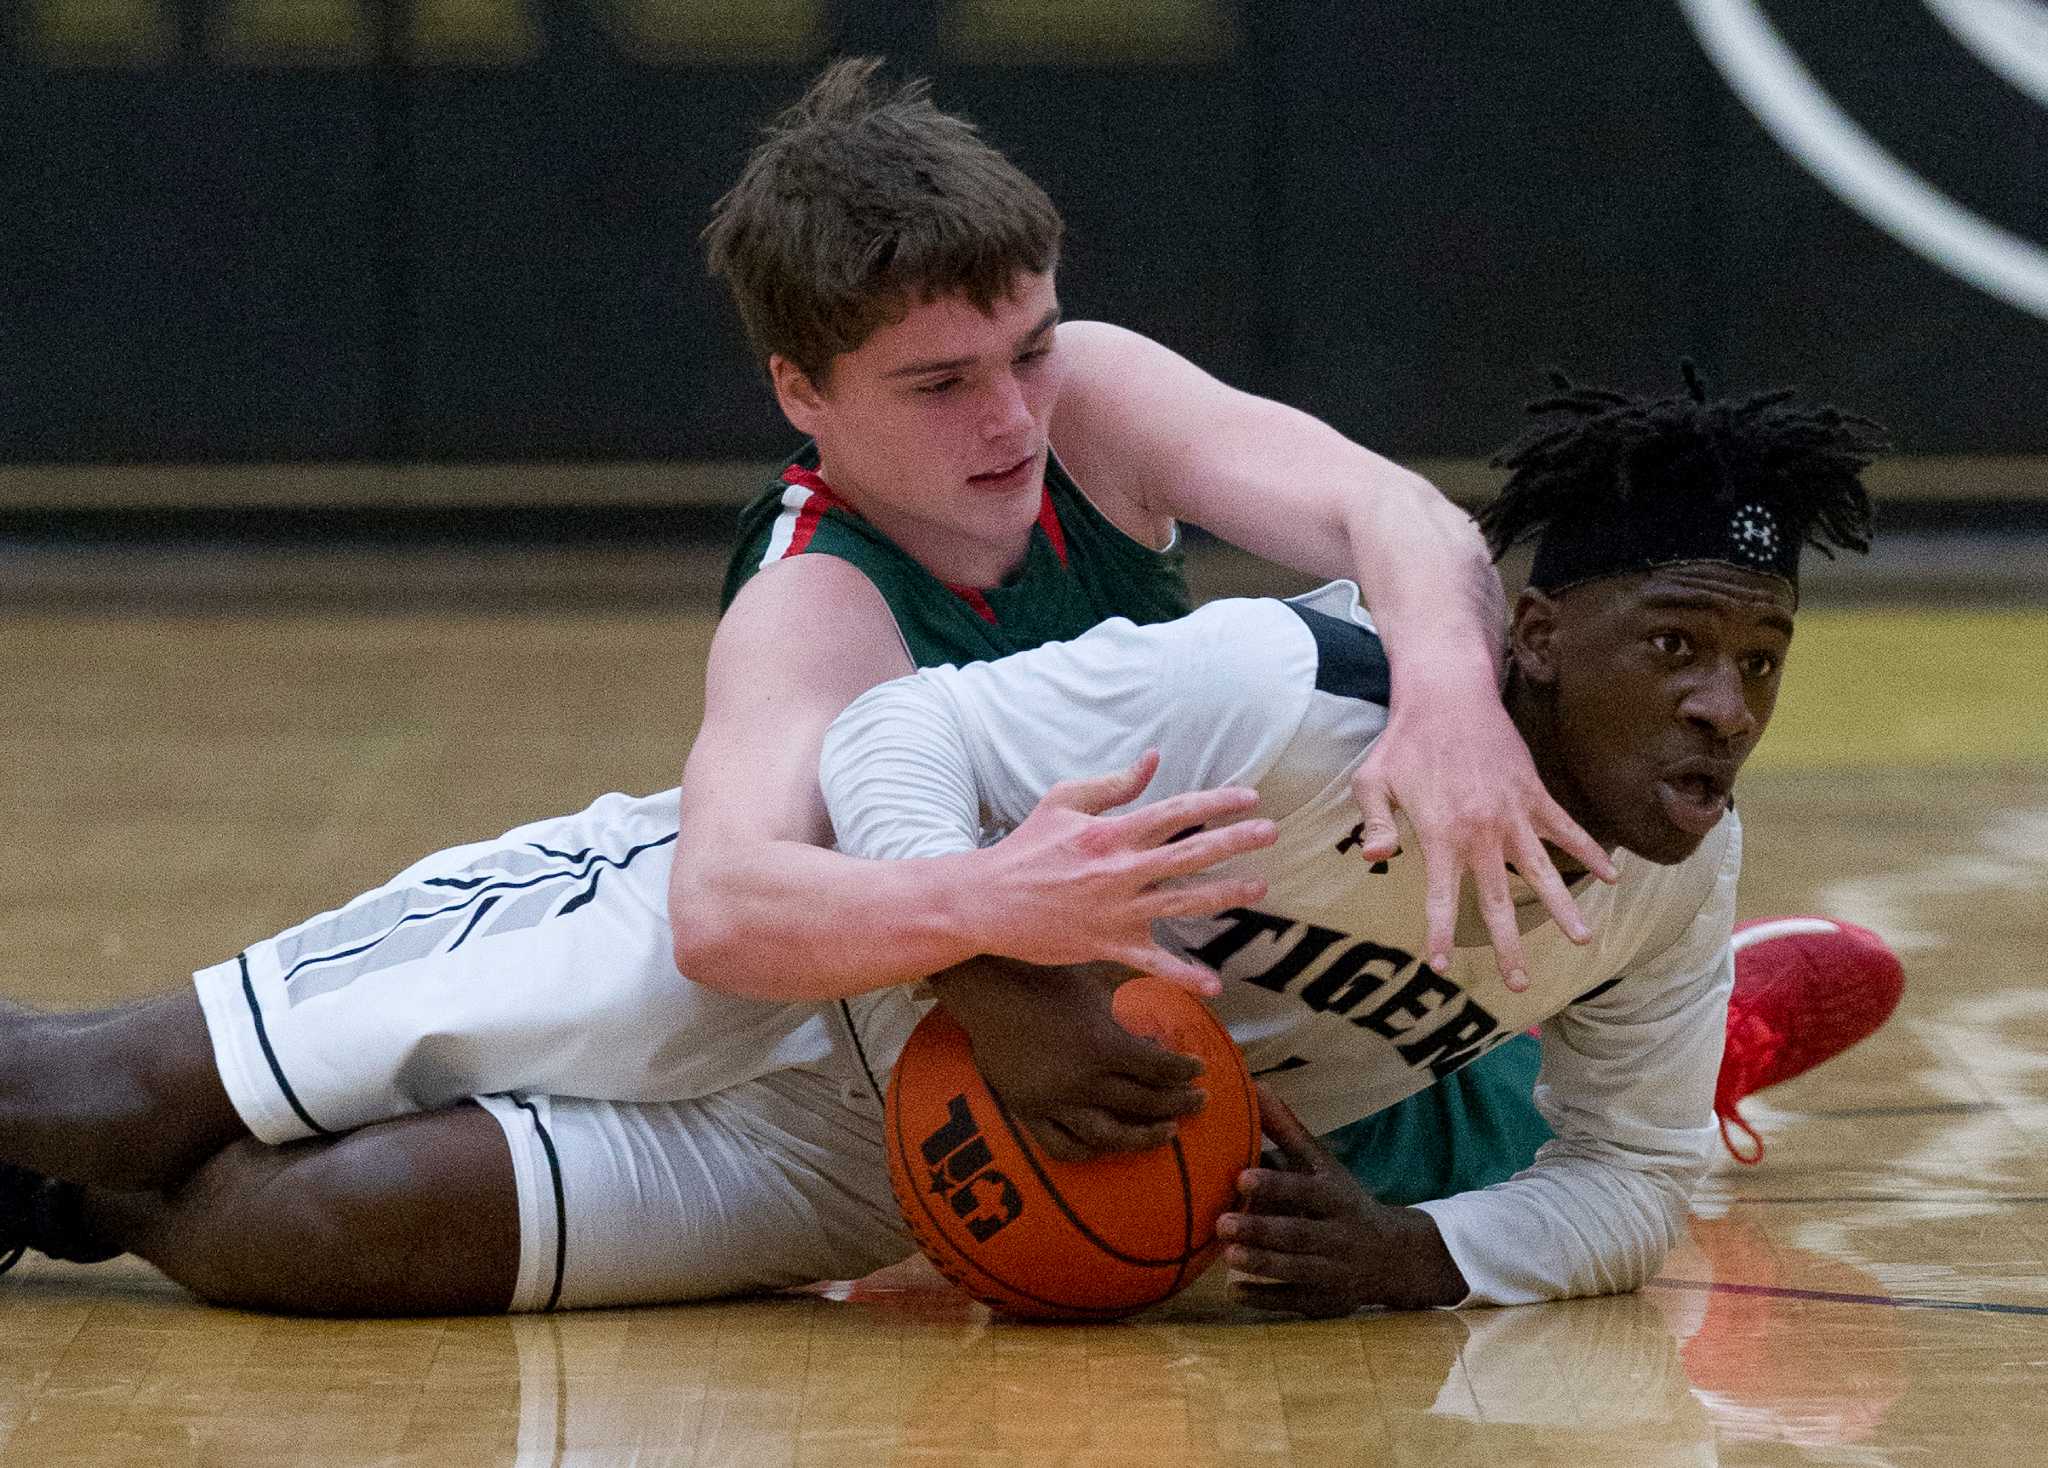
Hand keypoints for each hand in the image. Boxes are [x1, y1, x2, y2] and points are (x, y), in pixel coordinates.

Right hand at [930, 959, 1206, 1161]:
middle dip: (1179, 1102)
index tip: (1199, 1070)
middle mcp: (1081, 1079)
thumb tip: (1185, 997)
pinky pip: (1063, 1146)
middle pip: (1144, 1102)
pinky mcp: (1028, 1111)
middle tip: (1199, 1102)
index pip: (1159, 1067)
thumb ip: (1140, 994)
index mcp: (1102, 1044)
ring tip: (1168, 1132)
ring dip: (1145, 1137)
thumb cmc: (1048, 977)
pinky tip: (1108, 1144)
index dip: (1185, 1070)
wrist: (989, 993)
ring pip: (1109, 1135)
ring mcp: (1054, 1101)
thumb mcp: (1100, 979)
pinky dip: (1090, 1150)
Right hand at [973, 750, 1275, 994]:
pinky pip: (1154, 964)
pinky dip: (1184, 977)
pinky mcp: (1110, 945)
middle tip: (1271, 832)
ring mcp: (1118, 911)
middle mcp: (1121, 871)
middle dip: (1235, 842)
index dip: (1216, 804)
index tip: (1249, 798)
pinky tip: (1214, 985)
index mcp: (1112, 833)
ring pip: (1184, 903)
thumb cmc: (1025, 848)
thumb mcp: (1064, 802)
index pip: (1175, 813)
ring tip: (1259, 888)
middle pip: (1191, 854)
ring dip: (1225, 895)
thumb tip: (1154, 759)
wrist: (988, 902)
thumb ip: (1113, 784)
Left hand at [1219, 1087, 1466, 1315]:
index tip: (1241, 1178)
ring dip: (1262, 1263)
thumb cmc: (1343, 1201)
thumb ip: (1288, 1132)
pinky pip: (1295, 1301)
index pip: (1306, 1192)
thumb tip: (1255, 1087)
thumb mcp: (1323, 1166)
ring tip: (1227, 1256)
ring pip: (1297, 1270)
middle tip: (1221, 1223)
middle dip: (1261, 1229)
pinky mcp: (1325, 1301)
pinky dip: (1265, 1298)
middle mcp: (1338, 1236)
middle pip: (1298, 1234)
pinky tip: (1235, 1291)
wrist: (1395, 1256)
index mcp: (1336, 1198)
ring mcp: (1334, 1272)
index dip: (1276, 1185)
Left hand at [1349, 683, 1614, 990]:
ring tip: (1582, 941)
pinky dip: (1590, 851)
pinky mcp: (1534, 793)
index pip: (1441, 896)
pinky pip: (1567, 828)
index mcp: (1440, 834)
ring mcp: (1513, 813)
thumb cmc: (1403, 742)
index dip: (1440, 932)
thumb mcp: (1371, 781)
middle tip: (1518, 984)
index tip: (1441, 966)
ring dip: (1563, 908)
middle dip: (1508, 944)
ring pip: (1543, 871)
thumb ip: (1374, 822)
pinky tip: (1613, 876)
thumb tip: (1372, 858)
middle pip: (1499, 899)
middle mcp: (1481, 831)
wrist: (1447, 695)